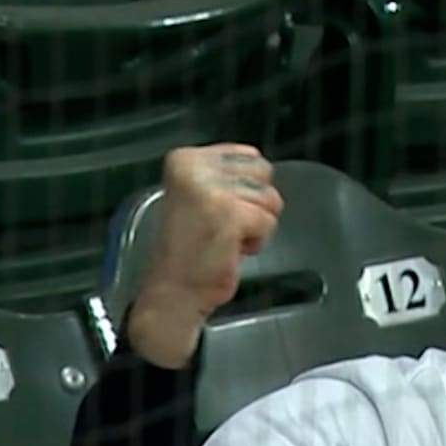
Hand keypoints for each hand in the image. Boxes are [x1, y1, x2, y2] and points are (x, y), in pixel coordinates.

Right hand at [128, 143, 282, 368]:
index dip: (247, 188)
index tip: (218, 210)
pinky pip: (269, 222)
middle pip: (265, 173)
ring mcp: (212, 191)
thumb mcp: (198, 196)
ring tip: (227, 238)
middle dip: (256, 203)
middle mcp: (194, 168)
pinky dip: (258, 241)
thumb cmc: (190, 249)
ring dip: (257, 224)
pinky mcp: (230, 215)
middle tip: (225, 225)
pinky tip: (232, 249)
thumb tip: (261, 164)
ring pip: (270, 198)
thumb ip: (224, 176)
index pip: (250, 155)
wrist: (174, 290)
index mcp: (184, 159)